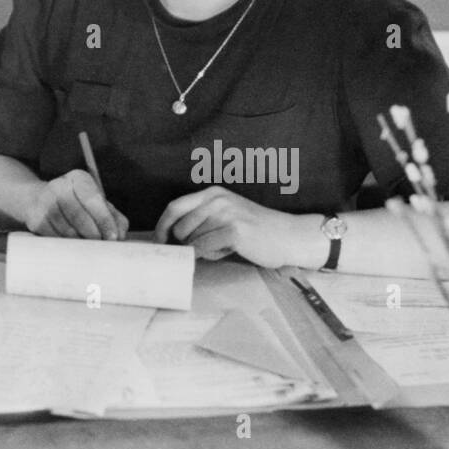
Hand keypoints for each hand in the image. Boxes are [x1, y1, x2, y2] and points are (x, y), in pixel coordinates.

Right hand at [25, 170, 128, 240]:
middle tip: (102, 246)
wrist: (38, 200)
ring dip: (81, 242)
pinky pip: (55, 238)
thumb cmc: (76, 203)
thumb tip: (119, 236)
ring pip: (66, 230)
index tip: (113, 237)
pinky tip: (74, 246)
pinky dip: (67, 246)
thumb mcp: (98, 204)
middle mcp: (59, 186)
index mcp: (79, 178)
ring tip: (90, 247)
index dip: (105, 220)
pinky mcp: (35, 219)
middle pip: (79, 215)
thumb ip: (114, 217)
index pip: (93, 199)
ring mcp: (44, 202)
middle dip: (94, 234)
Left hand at [154, 187, 315, 266]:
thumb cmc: (256, 231)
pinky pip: (205, 249)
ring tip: (224, 247)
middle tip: (204, 249)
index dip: (162, 227)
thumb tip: (170, 237)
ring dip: (203, 250)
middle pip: (180, 226)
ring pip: (192, 239)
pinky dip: (211, 255)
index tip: (160, 242)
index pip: (174, 207)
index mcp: (213, 193)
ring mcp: (226, 213)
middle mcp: (217, 199)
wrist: (288, 236)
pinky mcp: (234, 230)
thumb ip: (201, 220)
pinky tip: (229, 251)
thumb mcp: (226, 216)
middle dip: (185, 243)